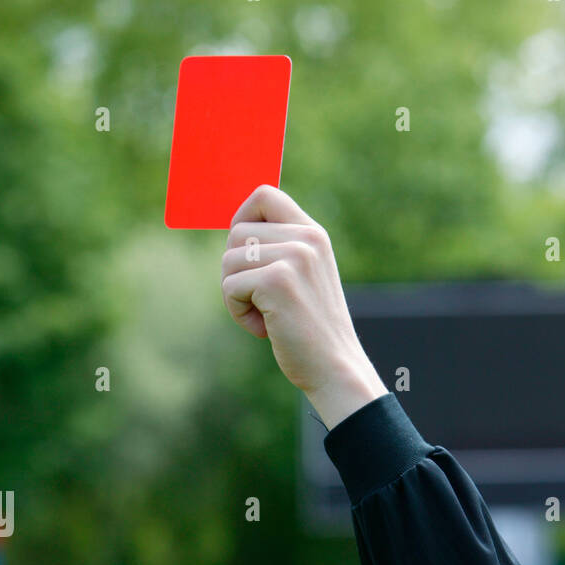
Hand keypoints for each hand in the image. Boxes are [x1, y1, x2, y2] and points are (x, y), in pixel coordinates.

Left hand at [221, 184, 387, 427]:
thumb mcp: (303, 278)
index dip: (241, 218)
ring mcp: (293, 258)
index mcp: (314, 234)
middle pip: (236, 233)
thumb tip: (234, 229)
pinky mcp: (277, 281)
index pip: (264, 194)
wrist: (335, 369)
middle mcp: (306, 239)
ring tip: (265, 317)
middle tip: (259, 301)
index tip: (245, 254)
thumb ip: (279, 250)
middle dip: (236, 270)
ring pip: (229, 260)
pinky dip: (238, 312)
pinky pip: (230, 286)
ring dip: (235, 295)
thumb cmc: (313, 331)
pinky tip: (264, 329)